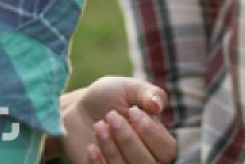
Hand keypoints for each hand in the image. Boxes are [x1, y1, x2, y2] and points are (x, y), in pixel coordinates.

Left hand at [51, 78, 176, 163]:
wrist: (77, 111)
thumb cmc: (107, 97)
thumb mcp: (129, 88)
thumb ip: (149, 93)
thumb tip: (158, 105)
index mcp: (156, 140)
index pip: (167, 149)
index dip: (151, 132)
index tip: (134, 111)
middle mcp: (144, 158)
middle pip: (148, 163)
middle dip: (129, 139)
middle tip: (111, 116)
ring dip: (111, 148)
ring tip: (98, 126)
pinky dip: (97, 163)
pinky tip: (91, 147)